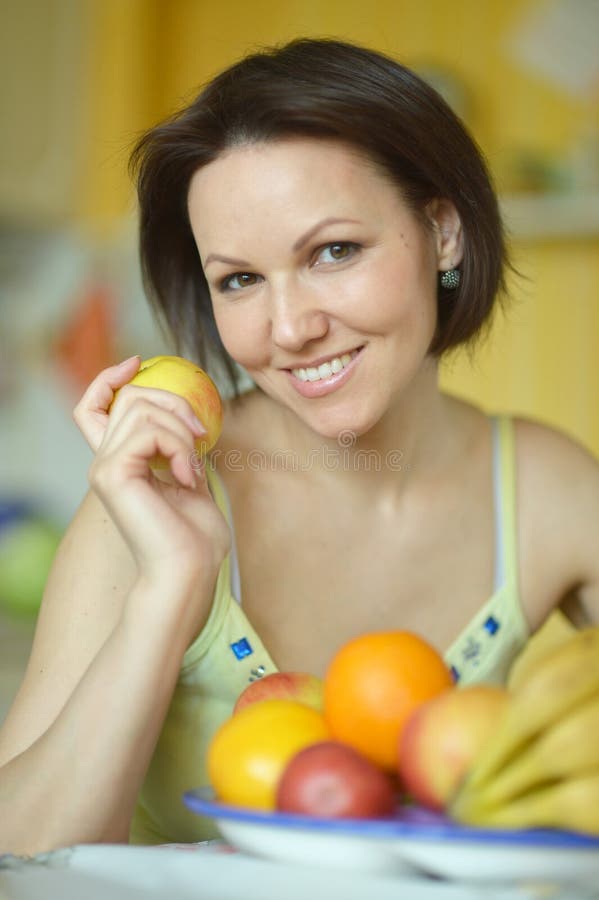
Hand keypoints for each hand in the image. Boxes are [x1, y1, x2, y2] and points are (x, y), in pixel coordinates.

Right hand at [74, 358, 230, 585]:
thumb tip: (186, 417)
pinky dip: (178, 446)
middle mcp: (105, 462)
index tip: (137, 362)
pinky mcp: (112, 474)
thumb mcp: (191, 479)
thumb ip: (179, 448)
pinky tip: (187, 477)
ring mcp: (105, 467)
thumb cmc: (195, 539)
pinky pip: (148, 431)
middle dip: (174, 403)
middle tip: (200, 436)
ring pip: (141, 408)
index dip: (110, 378)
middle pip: (130, 397)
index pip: (94, 406)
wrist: (189, 573)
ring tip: (193, 466)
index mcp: (121, 463)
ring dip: (180, 430)